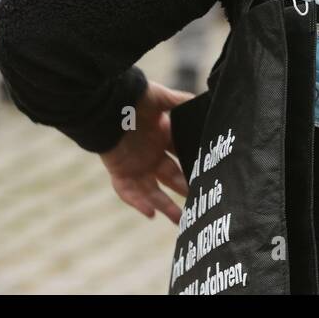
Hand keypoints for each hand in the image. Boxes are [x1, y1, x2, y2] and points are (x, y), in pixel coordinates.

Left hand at [100, 82, 192, 223]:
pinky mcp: (120, 171)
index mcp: (163, 136)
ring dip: (166, 205)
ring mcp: (136, 164)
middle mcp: (151, 153)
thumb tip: (206, 101)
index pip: (182, 154)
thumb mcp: (163, 98)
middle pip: (172, 177)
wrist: (107, 102)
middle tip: (202, 203)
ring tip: (180, 221)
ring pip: (153, 191)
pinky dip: (138, 203)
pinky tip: (150, 214)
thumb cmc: (134, 97)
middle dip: (186, 190)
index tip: (211, 175)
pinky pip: (128, 192)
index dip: (196, 165)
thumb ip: (183, 101)